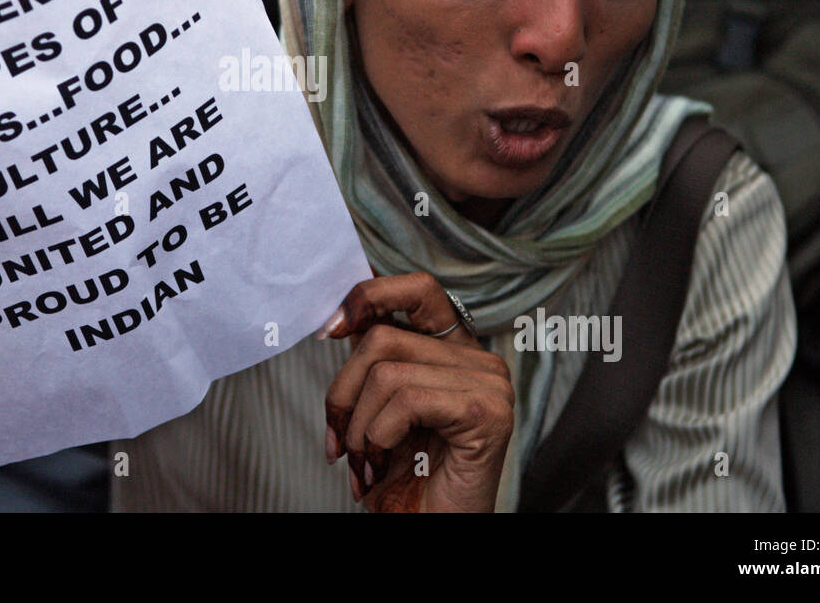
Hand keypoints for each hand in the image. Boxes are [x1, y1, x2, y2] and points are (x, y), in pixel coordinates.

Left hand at [318, 272, 513, 511]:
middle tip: (338, 442)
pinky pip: (406, 400)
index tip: (330, 329)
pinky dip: (378, 437)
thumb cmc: (405, 479)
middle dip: (342, 393)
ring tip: (364, 463)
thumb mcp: (376, 408)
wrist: (429, 530)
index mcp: (453, 350)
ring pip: (387, 373)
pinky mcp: (487, 411)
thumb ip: (371, 362)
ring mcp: (488, 382)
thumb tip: (340, 320)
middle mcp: (478, 359)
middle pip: (382, 337)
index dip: (369, 297)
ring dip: (358, 427)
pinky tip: (382, 465)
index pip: (416, 289)